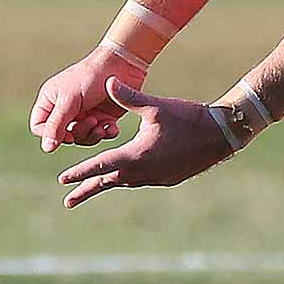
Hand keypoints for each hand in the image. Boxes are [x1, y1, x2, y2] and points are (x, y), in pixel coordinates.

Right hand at [30, 49, 141, 151]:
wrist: (122, 65)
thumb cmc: (91, 77)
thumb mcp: (70, 100)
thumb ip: (56, 124)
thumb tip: (46, 148)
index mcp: (50, 100)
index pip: (39, 127)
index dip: (51, 135)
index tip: (68, 134)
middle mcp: (65, 109)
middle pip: (63, 136)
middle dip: (79, 133)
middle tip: (92, 121)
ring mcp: (83, 114)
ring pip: (82, 138)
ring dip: (93, 135)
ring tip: (103, 124)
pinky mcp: (102, 117)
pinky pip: (100, 135)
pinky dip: (107, 133)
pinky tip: (113, 126)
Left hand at [58, 81, 235, 208]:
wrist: (220, 135)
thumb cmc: (188, 118)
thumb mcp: (155, 106)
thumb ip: (128, 97)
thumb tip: (107, 83)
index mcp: (137, 155)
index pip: (101, 166)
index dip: (80, 172)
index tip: (62, 179)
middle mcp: (144, 172)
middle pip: (109, 182)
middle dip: (87, 189)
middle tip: (68, 201)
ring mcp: (156, 178)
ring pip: (125, 182)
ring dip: (107, 184)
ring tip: (90, 188)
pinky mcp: (167, 178)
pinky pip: (140, 181)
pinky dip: (126, 179)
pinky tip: (123, 176)